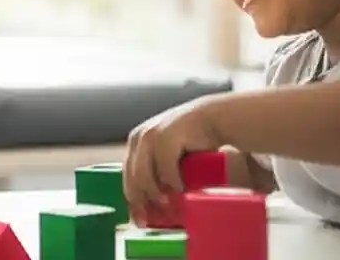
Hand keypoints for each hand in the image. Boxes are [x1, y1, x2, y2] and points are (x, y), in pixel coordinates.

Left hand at [124, 99, 221, 225]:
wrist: (211, 119)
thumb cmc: (191, 143)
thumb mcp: (168, 160)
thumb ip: (156, 176)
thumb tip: (151, 208)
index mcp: (135, 143)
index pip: (127, 177)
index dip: (132, 201)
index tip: (139, 221)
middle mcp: (138, 138)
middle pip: (132, 178)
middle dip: (141, 202)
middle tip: (150, 220)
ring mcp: (150, 136)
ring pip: (144, 175)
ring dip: (155, 193)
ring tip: (168, 203)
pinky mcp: (166, 136)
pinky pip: (164, 167)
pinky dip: (172, 181)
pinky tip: (181, 188)